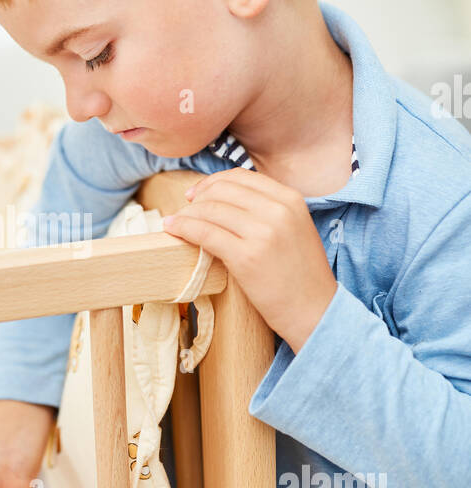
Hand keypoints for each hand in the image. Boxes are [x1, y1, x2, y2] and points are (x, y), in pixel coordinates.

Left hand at [162, 168, 337, 352]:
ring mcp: (262, 232)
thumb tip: (223, 199)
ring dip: (186, 214)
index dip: (213, 182)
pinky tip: (172, 229)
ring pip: (210, 209)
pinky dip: (183, 228)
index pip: (241, 177)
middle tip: (185, 210)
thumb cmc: (301, 275)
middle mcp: (278, 210)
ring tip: (177, 222)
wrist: (315, 310)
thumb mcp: (294, 229)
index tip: (197, 193)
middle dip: (197, 197)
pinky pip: (204, 233)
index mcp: (291, 199)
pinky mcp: (246, 257)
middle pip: (222, 190)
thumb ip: (268, 210)